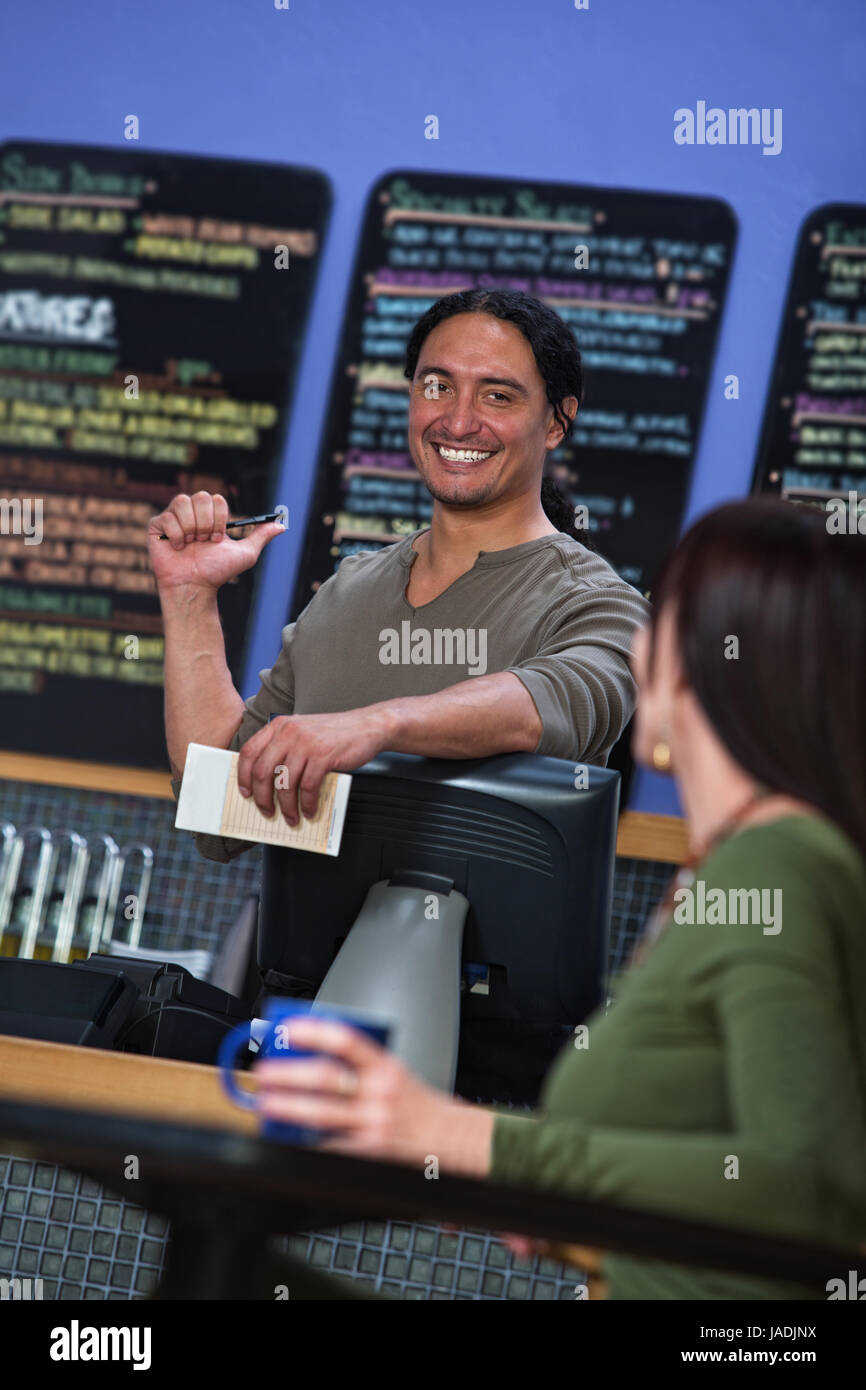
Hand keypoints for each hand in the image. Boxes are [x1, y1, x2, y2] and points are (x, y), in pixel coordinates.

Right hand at [147, 491, 284, 593]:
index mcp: (209, 515)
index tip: (218, 539)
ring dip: (191, 528)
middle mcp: (191, 513)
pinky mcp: (156, 526)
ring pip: (182, 502)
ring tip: (190, 545)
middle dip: (206, 522)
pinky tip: (178, 548)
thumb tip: (282, 525)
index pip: (216, 499)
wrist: (196, 587)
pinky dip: (176, 535)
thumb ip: (260, 536)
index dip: (219, 519)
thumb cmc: (218, 572)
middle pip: (200, 496)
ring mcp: (172, 518)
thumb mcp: (245, 553)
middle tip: (204, 541)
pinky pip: (167, 517)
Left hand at [237, 706, 391, 822]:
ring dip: (287, 806)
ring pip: (285, 783)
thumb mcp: (302, 732)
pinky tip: (310, 810)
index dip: (243, 776)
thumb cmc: (335, 733)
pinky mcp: (323, 755)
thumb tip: (267, 782)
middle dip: (262, 798)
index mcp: (279, 726)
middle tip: (267, 811)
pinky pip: (308, 787)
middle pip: (262, 771)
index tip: (246, 793)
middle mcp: (288, 732)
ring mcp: (306, 743)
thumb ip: (284, 747)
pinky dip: (308, 804)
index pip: (249, 752)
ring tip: (292, 817)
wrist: (368, 725)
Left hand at [255, 1017, 460, 1166]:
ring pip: (321, 1113)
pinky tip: (288, 1139)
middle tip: (264, 1073)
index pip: (346, 1040)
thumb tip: (307, 1060)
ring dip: (287, 1107)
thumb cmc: (416, 1106)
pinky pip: (330, 1146)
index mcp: (385, 1066)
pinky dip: (306, 1143)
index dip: (314, 1032)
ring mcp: (374, 1124)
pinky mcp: (371, 1153)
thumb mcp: (394, 1074)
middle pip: (326, 1078)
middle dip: (288, 1075)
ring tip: (265, 1104)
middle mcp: (380, 1093)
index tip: (288, 1030)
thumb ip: (359, 1067)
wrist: (450, 1139)